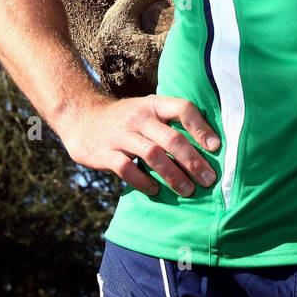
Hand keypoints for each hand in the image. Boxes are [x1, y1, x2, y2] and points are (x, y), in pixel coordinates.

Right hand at [59, 94, 219, 196]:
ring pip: (152, 155)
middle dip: (193, 161)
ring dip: (173, 175)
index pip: (182, 108)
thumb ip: (171, 123)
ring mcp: (120, 135)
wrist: (80, 118)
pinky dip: (143, 182)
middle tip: (209, 180)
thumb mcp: (147, 110)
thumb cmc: (126, 120)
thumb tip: (208, 147)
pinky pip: (126, 169)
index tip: (216, 147)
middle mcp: (138, 117)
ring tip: (188, 190)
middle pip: (171, 138)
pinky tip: (155, 191)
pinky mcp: (103, 153)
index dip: (201, 127)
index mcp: (153, 105)